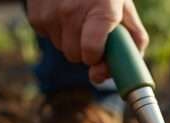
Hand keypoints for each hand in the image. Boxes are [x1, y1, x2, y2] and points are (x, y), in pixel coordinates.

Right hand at [27, 0, 148, 83]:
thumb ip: (134, 38)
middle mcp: (73, 11)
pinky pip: (46, 35)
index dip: (95, 58)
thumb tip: (122, 67)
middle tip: (90, 33)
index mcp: (102, 11)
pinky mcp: (35, 13)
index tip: (99, 53)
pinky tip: (62, 13)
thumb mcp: (125, 8)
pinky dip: (55, 29)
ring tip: (77, 19)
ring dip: (69, 40)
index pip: (91, 51)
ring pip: (60, 47)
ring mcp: (51, 12)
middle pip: (74, 55)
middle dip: (84, 51)